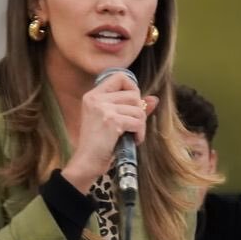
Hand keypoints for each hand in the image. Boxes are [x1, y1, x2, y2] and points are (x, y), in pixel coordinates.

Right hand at [63, 75, 157, 192]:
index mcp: (93, 95)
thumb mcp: (112, 121)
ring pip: (138, 110)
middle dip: (139, 112)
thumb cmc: (98, 144)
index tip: (132, 104)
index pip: (120, 77)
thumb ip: (131, 107)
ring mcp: (103, 109)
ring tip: (131, 135)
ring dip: (140, 126)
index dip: (132, 88)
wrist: (86, 163)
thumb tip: (154, 99)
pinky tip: (132, 141)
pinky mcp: (112, 121)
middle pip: (133, 94)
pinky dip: (139, 134)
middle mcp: (96, 99)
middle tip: (133, 126)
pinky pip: (138, 122)